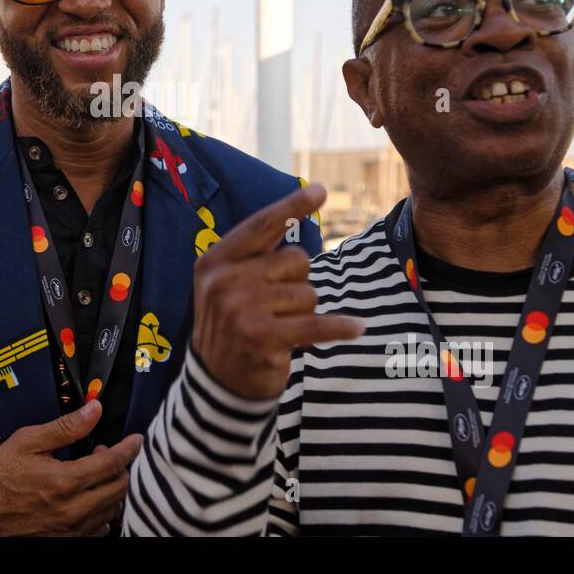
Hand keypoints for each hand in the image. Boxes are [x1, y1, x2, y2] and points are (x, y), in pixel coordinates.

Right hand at [0, 400, 141, 535]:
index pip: (113, 463)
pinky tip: (88, 499)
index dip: (129, 449)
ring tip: (95, 476)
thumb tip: (94, 410)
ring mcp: (71, 530)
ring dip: (112, 490)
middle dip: (121, 467)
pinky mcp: (66, 541)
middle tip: (104, 455)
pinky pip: (100, 529)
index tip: (136, 440)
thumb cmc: (0, 476)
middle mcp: (72, 510)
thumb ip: (66, 427)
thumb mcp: (29, 441)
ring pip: (112, 509)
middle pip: (119, 488)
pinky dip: (102, 512)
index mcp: (65, 481)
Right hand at [191, 183, 364, 399]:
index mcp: (216, 261)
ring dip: (304, 312)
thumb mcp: (230, 283)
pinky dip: (338, 327)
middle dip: (298, 282)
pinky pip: (314, 325)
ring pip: (308, 295)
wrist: (216, 382)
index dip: (292, 208)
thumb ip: (258, 254)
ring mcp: (241, 311)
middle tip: (278, 306)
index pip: (261, 227)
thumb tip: (299, 215)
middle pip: (295, 261)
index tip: (320, 191)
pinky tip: (357, 328)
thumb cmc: (235, 322)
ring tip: (280, 327)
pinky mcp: (262, 339)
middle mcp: (224, 282)